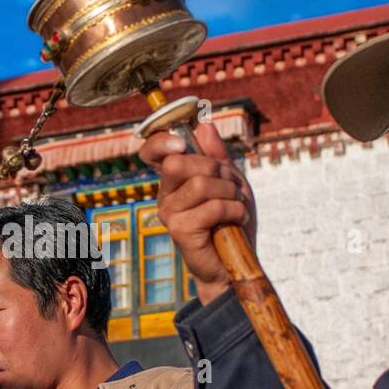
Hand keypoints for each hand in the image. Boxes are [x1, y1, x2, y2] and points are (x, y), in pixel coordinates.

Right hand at [138, 122, 256, 304]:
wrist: (234, 263)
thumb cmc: (231, 221)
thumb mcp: (231, 181)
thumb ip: (217, 155)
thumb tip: (204, 125)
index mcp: (174, 180)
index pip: (151, 152)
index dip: (161, 141)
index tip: (182, 143)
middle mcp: (165, 195)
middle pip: (179, 162)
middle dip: (216, 168)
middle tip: (230, 186)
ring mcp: (169, 213)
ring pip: (201, 183)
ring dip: (230, 191)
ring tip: (237, 204)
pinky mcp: (179, 230)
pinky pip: (211, 207)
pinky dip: (234, 209)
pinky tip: (237, 218)